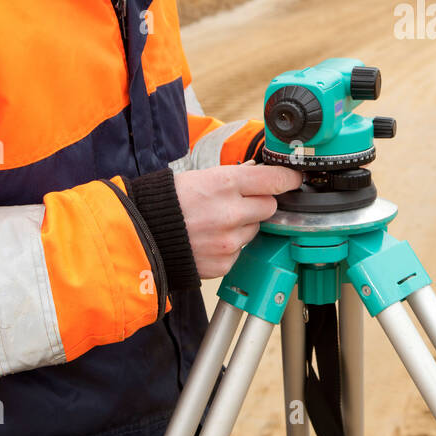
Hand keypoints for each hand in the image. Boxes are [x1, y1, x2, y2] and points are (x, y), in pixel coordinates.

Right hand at [174, 161, 302, 277]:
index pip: (274, 179)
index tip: (293, 179)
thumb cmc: (168, 202)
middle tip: (240, 203)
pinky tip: (210, 239)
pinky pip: (240, 251)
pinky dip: (231, 246)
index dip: (288, 179)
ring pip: (255, 230)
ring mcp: (229, 241)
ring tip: (216, 222)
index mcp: (225, 184)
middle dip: (260, 203)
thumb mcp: (201, 176)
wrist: (142, 234)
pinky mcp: (224, 262)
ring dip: (244, 226)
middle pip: (270, 206)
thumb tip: (260, 173)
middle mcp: (231, 213)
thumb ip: (235, 177)